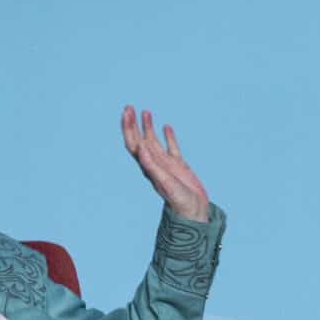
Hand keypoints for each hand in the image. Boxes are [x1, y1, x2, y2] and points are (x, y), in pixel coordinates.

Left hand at [120, 105, 210, 222]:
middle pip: (139, 140)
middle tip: (129, 107)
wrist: (192, 211)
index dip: (128, 128)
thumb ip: (152, 165)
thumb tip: (140, 147)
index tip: (126, 113)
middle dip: (133, 124)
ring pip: (153, 141)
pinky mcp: (179, 166)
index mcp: (147, 166)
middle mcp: (154, 163)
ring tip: (146, 112)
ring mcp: (166, 164)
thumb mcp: (164, 182)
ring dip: (148, 127)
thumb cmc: (178, 200)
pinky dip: (168, 136)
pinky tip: (166, 127)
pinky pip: (171, 147)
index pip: (133, 143)